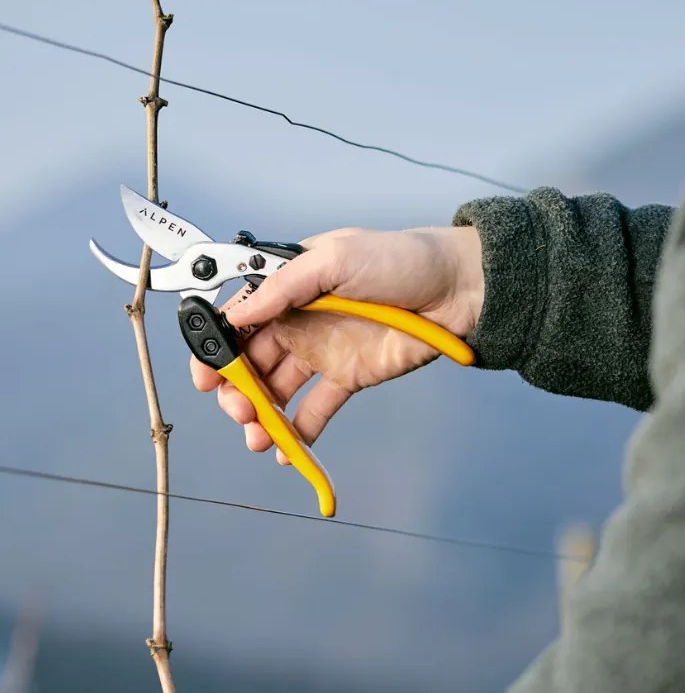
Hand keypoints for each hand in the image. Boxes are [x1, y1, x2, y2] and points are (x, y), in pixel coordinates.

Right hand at [189, 226, 483, 461]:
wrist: (456, 288)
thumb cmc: (399, 259)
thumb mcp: (335, 258)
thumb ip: (283, 286)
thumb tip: (236, 313)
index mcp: (290, 287)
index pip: (240, 320)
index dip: (217, 349)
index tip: (206, 377)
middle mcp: (299, 320)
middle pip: (251, 360)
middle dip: (235, 388)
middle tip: (238, 410)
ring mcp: (323, 351)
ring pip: (277, 389)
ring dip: (261, 415)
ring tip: (258, 435)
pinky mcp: (349, 377)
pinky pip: (316, 408)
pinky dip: (299, 431)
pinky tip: (287, 449)